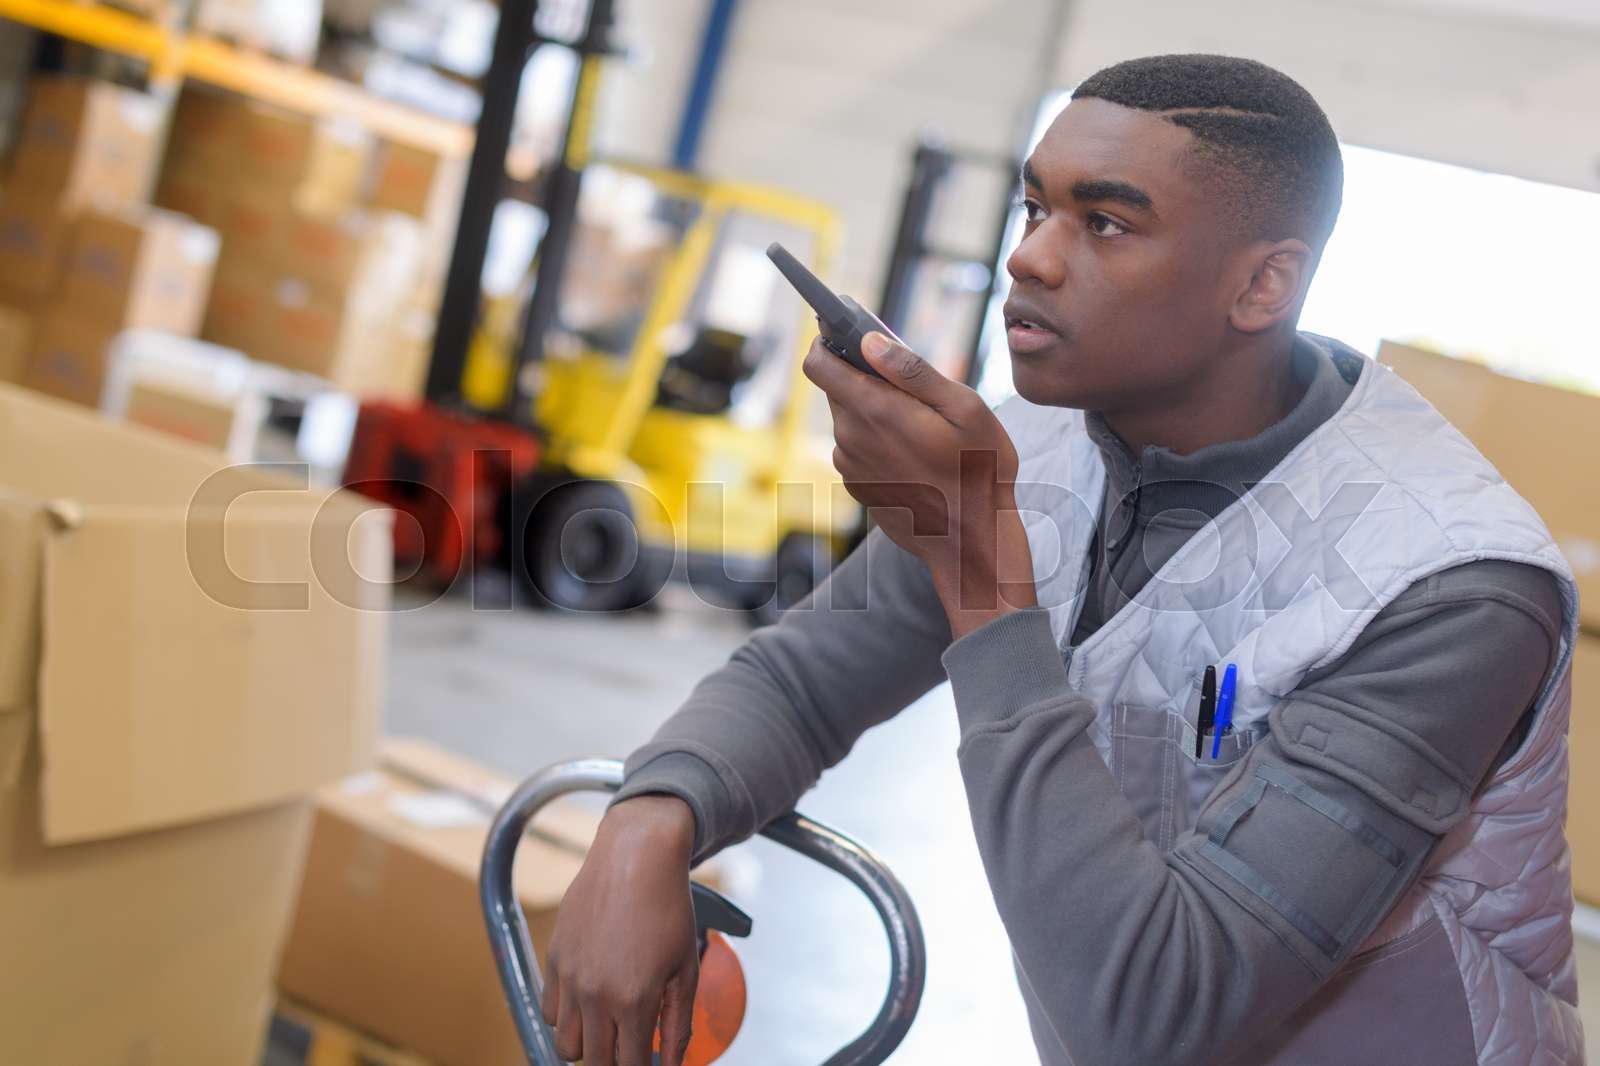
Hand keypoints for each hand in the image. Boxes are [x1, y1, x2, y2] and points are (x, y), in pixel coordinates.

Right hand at [543, 795, 699, 1065]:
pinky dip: (568, 1018)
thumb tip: (672, 1062)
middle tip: (631, 1047)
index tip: (646, 1062)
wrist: (636, 856)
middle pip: (594, 1062)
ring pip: (566, 1045)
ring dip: (588, 1045)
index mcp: (633, 1000)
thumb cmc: (668, 909)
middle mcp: (595, 994)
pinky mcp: (554, 958)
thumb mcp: (685, 969)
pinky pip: (550, 1011)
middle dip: (614, 1061)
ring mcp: (569, 977)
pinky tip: (591, 1001)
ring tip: (611, 1027)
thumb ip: (678, 1024)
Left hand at [803, 332, 1036, 636]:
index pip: (817, 364)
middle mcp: (850, 436)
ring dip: (875, 412)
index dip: (826, 342)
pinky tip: (914, 455)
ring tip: (921, 428)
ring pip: (850, 418)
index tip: (846, 333)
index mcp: (874, 410)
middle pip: (837, 388)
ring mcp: (850, 464)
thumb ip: (913, 371)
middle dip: (864, 377)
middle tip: (909, 388)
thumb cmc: (979, 471)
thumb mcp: (965, 408)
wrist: (971, 541)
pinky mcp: (857, 485)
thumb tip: (870, 341)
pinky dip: (878, 441)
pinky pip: (858, 447)